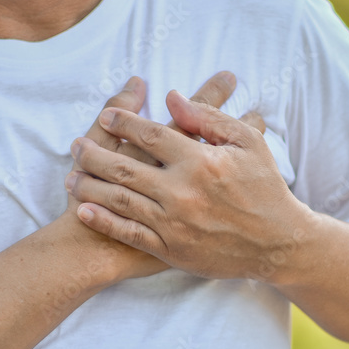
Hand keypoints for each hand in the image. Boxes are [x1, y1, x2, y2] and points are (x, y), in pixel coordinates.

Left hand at [66, 89, 309, 279]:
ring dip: (90, 186)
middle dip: (94, 153)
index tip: (106, 116)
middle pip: (125, 166)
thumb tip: (172, 99)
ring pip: (120, 200)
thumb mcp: (249, 143)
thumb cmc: (266, 189)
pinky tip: (84, 210)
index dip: (123, 122)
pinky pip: (129, 234)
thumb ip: (209, 118)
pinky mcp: (172, 250)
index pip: (150, 134)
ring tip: (70, 175)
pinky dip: (104, 221)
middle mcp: (182, 192)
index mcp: (200, 161)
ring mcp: (174, 223)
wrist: (278, 244)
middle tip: (74, 145)